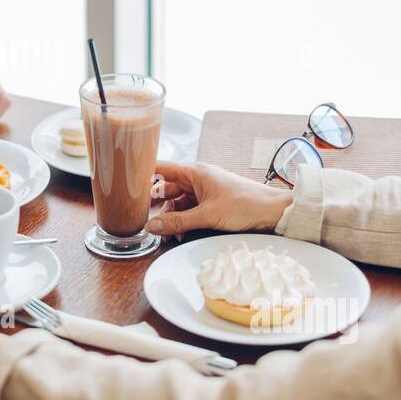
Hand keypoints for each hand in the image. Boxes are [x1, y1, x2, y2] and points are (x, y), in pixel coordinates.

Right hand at [147, 160, 293, 237]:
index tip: (126, 183)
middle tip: (146, 218)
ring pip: (178, 201)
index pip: (160, 167)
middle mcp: (198, 178)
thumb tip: (152, 226)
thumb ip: (177, 222)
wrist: (274, 212)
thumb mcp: (208, 216)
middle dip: (157, 204)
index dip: (142, 173)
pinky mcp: (212, 202)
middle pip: (166, 187)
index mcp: (195, 172)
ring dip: (171, 215)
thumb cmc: (246, 205)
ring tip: (166, 231)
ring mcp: (205, 190)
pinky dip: (183, 219)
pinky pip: (190, 209)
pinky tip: (179, 232)